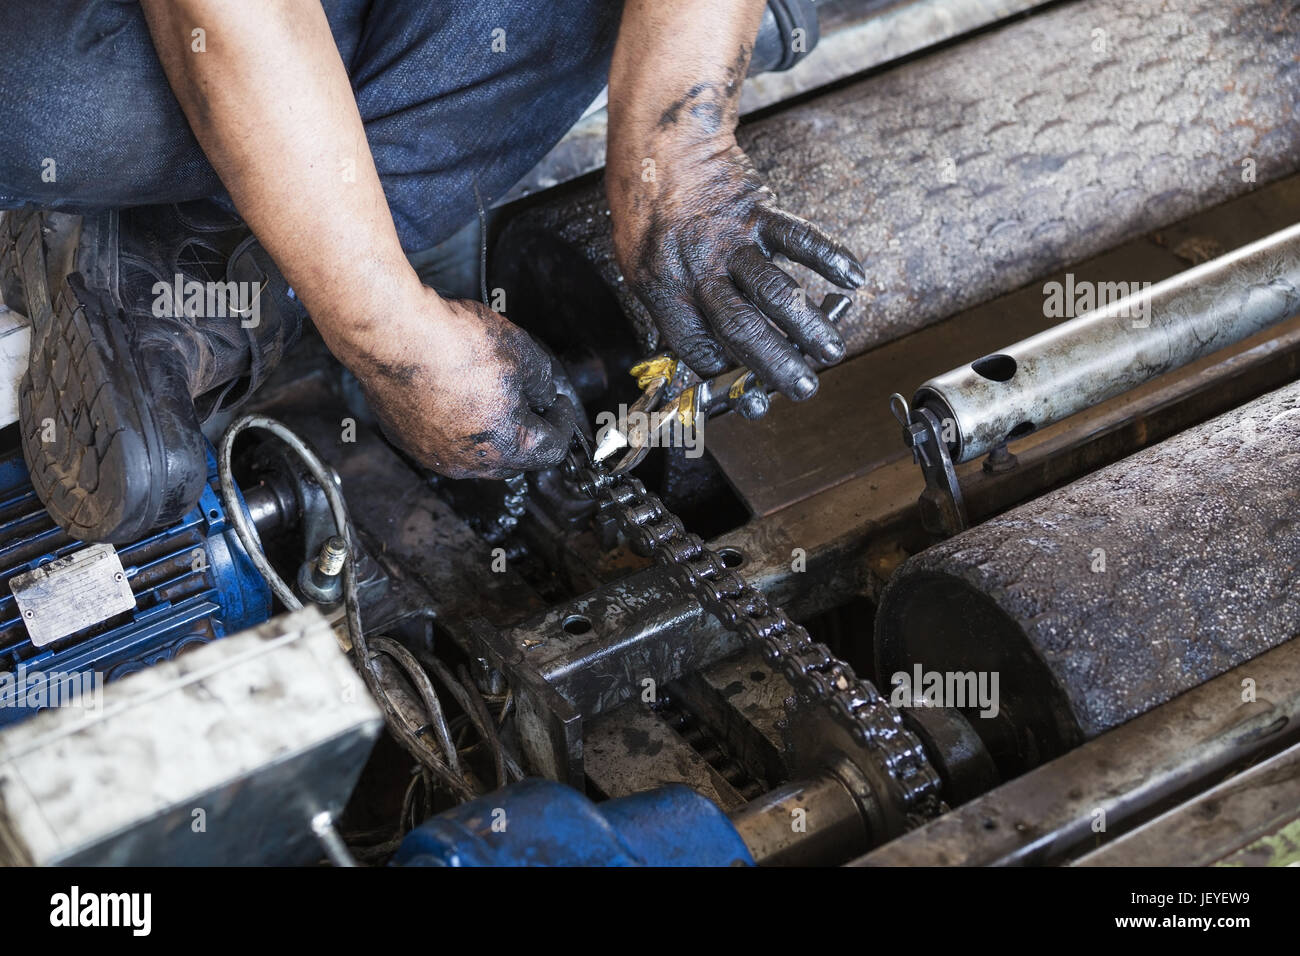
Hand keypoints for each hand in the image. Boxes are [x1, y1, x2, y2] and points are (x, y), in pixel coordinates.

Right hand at [346, 289, 573, 478]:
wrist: (394, 334)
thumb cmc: (454, 343)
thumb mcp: (522, 353)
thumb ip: (542, 382)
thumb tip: (543, 393)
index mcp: (506, 447)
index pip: (551, 450)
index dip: (562, 424)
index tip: (559, 405)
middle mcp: (468, 463)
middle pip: (513, 460)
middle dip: (526, 433)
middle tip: (529, 402)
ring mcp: (432, 454)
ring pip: (474, 456)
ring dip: (488, 434)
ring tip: (489, 398)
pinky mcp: (404, 439)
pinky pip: (439, 441)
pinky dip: (452, 426)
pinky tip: (452, 395)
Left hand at [612, 139, 863, 401]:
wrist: (660, 151)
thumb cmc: (649, 215)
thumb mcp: (640, 270)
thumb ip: (674, 312)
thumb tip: (711, 356)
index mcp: (664, 291)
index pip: (698, 347)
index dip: (724, 372)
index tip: (744, 383)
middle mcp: (697, 269)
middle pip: (742, 329)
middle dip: (777, 364)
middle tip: (804, 388)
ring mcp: (729, 241)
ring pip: (773, 291)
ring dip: (808, 325)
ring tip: (832, 351)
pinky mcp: (756, 213)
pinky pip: (797, 237)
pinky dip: (830, 257)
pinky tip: (853, 278)